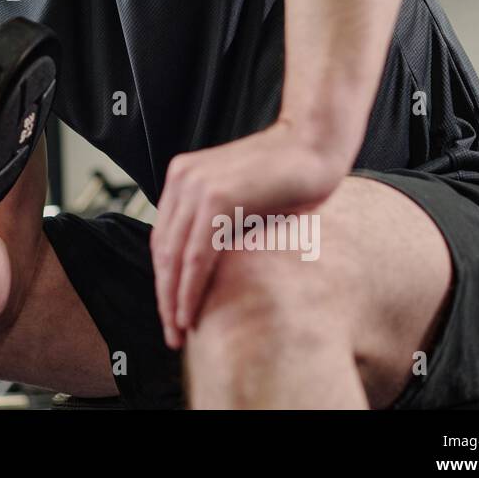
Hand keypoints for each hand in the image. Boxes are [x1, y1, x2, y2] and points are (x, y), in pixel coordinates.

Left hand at [151, 119, 343, 349]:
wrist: (316, 144)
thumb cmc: (289, 177)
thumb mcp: (241, 199)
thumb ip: (218, 224)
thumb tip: (205, 271)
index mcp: (183, 176)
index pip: (164, 238)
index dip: (165, 278)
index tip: (170, 310)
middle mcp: (182, 179)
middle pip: (162, 249)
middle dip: (164, 295)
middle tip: (170, 333)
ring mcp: (196, 187)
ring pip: (174, 257)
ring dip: (173, 300)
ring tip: (177, 332)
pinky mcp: (216, 199)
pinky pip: (196, 255)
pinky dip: (189, 288)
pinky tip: (188, 313)